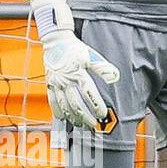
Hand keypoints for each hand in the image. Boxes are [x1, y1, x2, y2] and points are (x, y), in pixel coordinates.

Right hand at [31, 0, 120, 130]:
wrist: (55, 42)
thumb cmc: (75, 49)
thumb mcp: (91, 56)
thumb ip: (103, 68)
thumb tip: (115, 78)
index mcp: (78, 74)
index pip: (89, 93)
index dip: (96, 105)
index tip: (102, 114)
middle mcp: (66, 81)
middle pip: (76, 104)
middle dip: (85, 116)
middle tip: (93, 124)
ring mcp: (57, 84)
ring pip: (64, 105)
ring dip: (72, 116)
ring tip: (80, 124)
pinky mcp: (50, 85)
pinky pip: (52, 101)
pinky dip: (57, 111)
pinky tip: (63, 118)